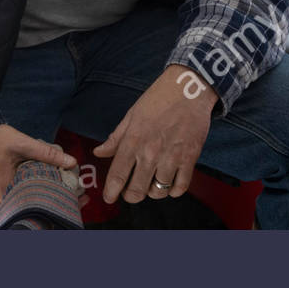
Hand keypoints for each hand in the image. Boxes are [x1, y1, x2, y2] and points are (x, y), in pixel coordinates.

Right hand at [0, 124, 76, 204]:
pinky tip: (57, 183)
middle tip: (79, 198)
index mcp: (5, 195)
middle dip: (58, 204)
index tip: (72, 206)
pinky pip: (29, 189)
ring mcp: (8, 191)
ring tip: (73, 193)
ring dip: (52, 195)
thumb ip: (46, 153)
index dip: (54, 211)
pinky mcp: (11, 183)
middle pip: (36, 207)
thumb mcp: (22, 144)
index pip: (33, 212)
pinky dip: (43, 187)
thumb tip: (72, 162)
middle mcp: (6, 198)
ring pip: (34, 198)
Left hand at [92, 65, 216, 203]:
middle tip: (130, 192)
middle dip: (130, 195)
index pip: (117, 174)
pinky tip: (168, 183)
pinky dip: (173, 191)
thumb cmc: (157, 100)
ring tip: (150, 184)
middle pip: (137, 190)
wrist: (188, 89)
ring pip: (158, 192)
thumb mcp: (131, 116)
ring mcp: (171, 157)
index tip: (109, 198)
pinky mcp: (190, 159)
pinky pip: (180, 187)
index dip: (111, 191)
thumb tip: (99, 152)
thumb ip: (115, 138)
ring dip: (152, 192)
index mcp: (133, 141)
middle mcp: (151, 153)